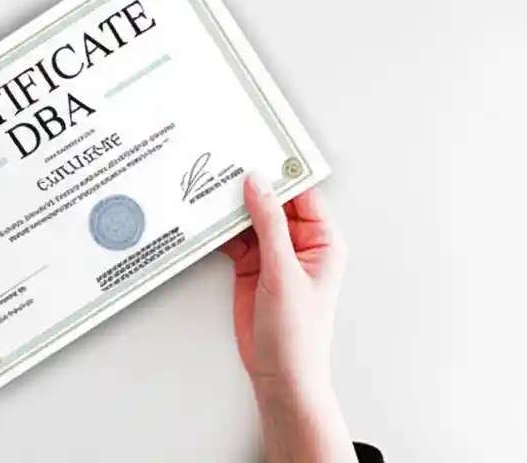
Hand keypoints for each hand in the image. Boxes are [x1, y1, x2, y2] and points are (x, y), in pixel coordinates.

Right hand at [221, 173, 353, 462]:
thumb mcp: (284, 273)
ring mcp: (272, 255)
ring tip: (209, 187)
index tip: (259, 150)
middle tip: (225, 163)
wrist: (281, 376)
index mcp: (322, 241)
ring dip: (230, 208)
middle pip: (271, 203)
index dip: (281, 174)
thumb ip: (269, 225)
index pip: (302, 195)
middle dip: (250, 186)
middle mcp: (298, 244)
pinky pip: (233, 239)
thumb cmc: (300, 336)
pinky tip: (204, 220)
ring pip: (249, 219)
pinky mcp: (250, 268)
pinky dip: (218, 231)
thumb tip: (258, 185)